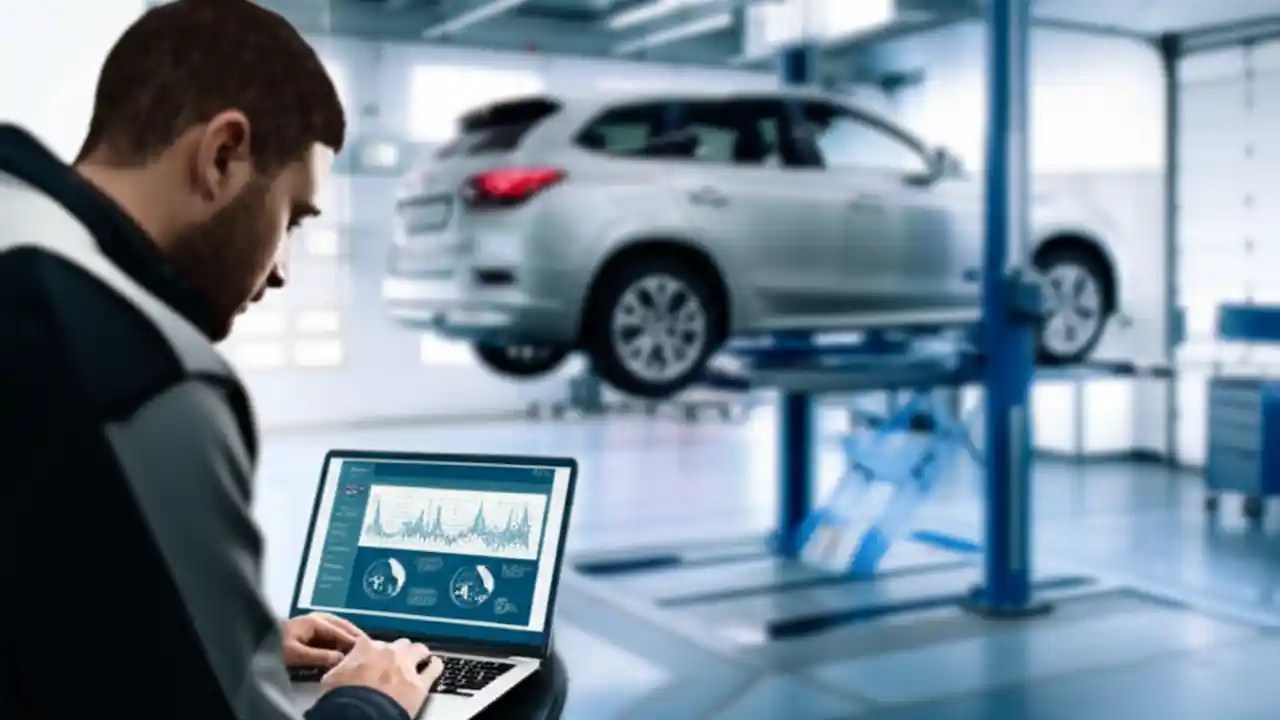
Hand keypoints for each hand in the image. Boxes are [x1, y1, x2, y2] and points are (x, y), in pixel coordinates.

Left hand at [283, 612, 364, 667]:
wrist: (258, 642)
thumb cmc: (276, 646)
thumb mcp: (297, 654)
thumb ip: (320, 655)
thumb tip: (341, 657)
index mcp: (314, 621)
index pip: (339, 631)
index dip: (353, 640)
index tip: (367, 648)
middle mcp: (317, 617)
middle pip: (342, 624)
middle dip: (355, 634)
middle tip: (370, 645)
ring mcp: (315, 621)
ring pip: (339, 626)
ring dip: (350, 635)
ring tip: (361, 645)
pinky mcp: (312, 628)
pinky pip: (332, 631)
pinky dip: (341, 637)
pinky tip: (346, 645)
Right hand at [322, 635, 443, 717]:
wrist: (359, 714)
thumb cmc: (342, 698)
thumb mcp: (331, 678)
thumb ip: (341, 668)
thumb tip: (338, 672)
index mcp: (366, 648)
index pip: (372, 642)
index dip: (373, 651)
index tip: (373, 657)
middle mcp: (389, 652)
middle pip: (398, 644)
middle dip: (398, 652)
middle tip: (396, 660)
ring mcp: (406, 666)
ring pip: (418, 650)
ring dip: (418, 653)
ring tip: (420, 656)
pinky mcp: (420, 683)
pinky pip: (434, 668)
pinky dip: (435, 665)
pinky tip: (435, 664)